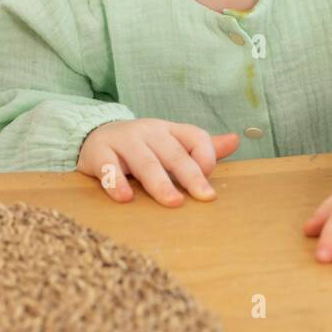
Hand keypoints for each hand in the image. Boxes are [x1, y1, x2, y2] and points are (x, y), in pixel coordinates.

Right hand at [76, 119, 239, 205]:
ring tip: (173, 201)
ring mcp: (123, 141)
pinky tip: (125, 198)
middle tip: (204, 196)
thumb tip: (236, 140)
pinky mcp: (98, 154)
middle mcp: (148, 132)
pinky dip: (116, 182)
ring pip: (144, 161)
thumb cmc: (141, 146)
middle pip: (172, 153)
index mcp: (168, 130)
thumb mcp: (170, 142)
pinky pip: (107, 168)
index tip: (210, 178)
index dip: (206, 155)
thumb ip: (200, 147)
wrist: (94, 136)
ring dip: (159, 182)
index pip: (194, 136)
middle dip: (190, 175)